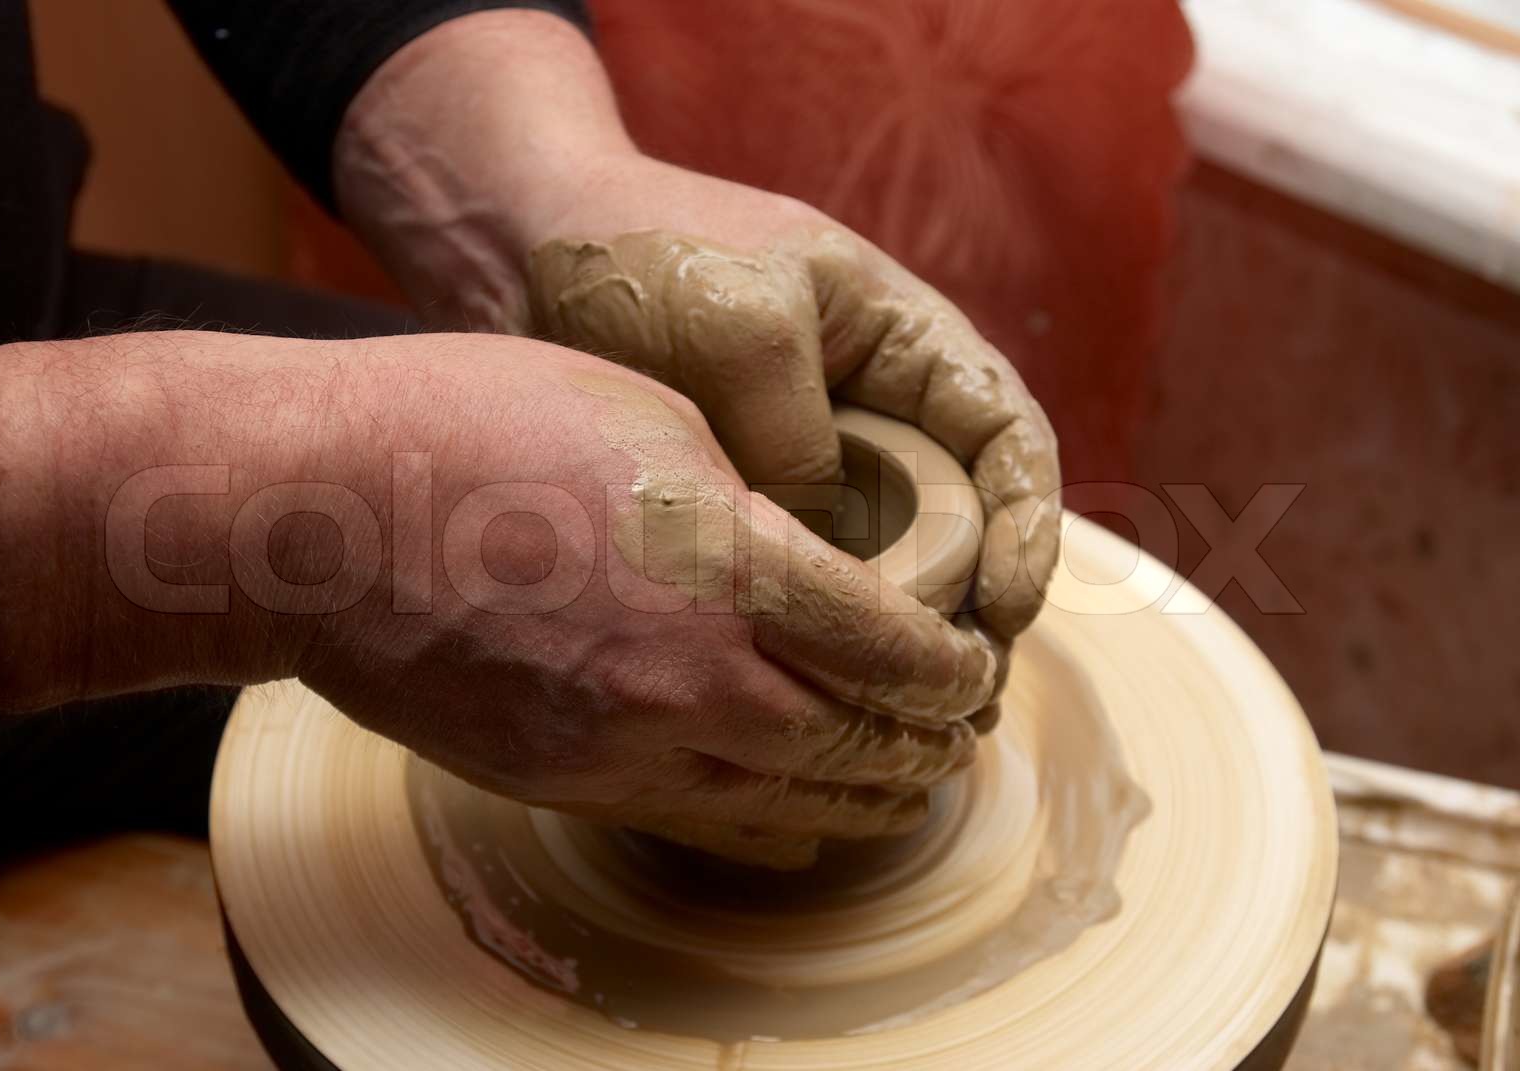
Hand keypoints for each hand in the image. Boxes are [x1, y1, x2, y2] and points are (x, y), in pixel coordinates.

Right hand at [0, 332, 995, 866]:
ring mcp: (625, 743)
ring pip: (791, 801)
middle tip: (955, 732)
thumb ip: (747, 504)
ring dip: (864, 796)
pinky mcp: (566, 780)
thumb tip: (798, 559)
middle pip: (860, 740)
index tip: (968, 663)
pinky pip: (702, 825)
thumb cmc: (472, 430)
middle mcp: (694, 674)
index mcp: (730, 562)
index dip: (950, 664)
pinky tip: (800, 816)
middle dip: (926, 742)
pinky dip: (774, 825)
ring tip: (902, 784)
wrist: (320, 519)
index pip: (893, 645)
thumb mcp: (649, 414)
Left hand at [334, 12, 1059, 701]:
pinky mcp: (750, 502)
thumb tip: (831, 564)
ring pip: (888, 561)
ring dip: (901, 635)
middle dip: (974, 608)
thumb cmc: (646, 258)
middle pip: (963, 519)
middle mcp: (873, 408)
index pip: (1007, 438)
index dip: (1028, 526)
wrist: (527, 248)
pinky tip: (805, 684)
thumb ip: (801, 447)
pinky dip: (816, 629)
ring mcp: (813, 459)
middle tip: (957, 695)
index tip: (1007, 609)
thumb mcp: (741, 336)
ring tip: (895, 714)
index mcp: (904, 342)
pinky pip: (806, 576)